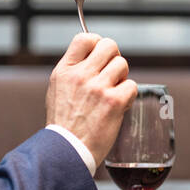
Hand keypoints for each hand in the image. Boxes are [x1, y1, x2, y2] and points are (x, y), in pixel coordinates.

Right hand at [45, 33, 137, 166]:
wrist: (67, 152)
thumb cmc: (64, 125)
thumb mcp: (58, 91)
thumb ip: (73, 72)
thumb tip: (92, 57)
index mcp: (64, 71)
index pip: (85, 38)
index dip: (97, 43)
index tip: (100, 56)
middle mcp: (80, 75)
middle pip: (110, 45)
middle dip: (114, 58)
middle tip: (112, 74)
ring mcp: (98, 87)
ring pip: (123, 64)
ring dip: (122, 78)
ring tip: (114, 93)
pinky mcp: (114, 102)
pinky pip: (132, 86)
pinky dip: (129, 96)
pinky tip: (119, 106)